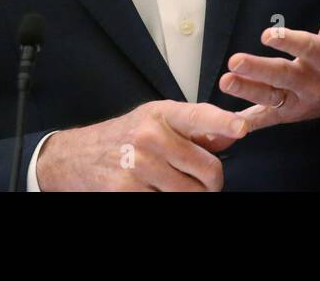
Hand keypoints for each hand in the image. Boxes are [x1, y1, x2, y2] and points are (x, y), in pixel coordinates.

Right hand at [35, 100, 249, 190]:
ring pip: (192, 194)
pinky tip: (156, 190)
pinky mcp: (129, 191)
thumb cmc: (125, 136)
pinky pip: (169, 204)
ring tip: (177, 185)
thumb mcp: (157, 120)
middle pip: (208, 169)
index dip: (223, 122)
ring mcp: (139, 166)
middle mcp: (151, 137)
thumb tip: (231, 134)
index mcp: (162, 114)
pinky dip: (168, 201)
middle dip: (212, 181)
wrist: (78, 156)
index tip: (241, 127)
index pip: (199, 115)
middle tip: (203, 181)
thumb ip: (196, 128)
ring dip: (192, 195)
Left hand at [220, 0, 319, 129]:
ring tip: (225, 81)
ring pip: (274, 98)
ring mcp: (304, 100)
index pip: (310, 49)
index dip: (290, 42)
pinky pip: (270, 118)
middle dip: (260, 70)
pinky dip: (251, 122)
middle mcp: (319, 82)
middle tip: (234, 61)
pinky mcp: (293, 111)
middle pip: (287, 77)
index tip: (268, 34)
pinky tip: (228, 124)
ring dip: (248, 92)